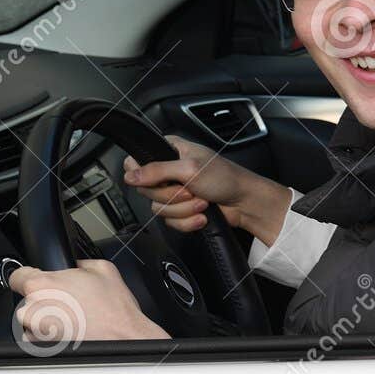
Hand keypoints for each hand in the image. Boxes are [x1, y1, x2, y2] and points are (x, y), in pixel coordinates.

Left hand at [8, 259, 168, 341]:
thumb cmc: (113, 309)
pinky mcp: (43, 348)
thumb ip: (78, 263)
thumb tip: (75, 265)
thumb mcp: (101, 268)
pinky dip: (48, 335)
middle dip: (42, 297)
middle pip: (25, 298)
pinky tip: (68, 329)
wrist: (123, 337)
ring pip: (31, 319)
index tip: (35, 278)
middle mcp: (33, 308)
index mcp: (42, 284)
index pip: (17, 275)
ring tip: (69, 316)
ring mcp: (36, 331)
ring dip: (44, 317)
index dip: (28, 275)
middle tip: (65, 299)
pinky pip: (37, 338)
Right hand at [123, 135, 291, 243]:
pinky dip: (188, 222)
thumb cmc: (225, 178)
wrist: (244, 202)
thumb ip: (157, 171)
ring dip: (184, 210)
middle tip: (191, 190)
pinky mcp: (180, 210)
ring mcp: (173, 192)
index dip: (142, 175)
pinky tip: (202, 215)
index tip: (159, 180)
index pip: (134, 162)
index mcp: (168, 151)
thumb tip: (130, 175)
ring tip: (202, 202)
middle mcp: (167, 171)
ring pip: (158, 209)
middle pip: (146, 190)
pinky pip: (170, 222)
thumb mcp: (189, 169)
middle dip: (173, 196)